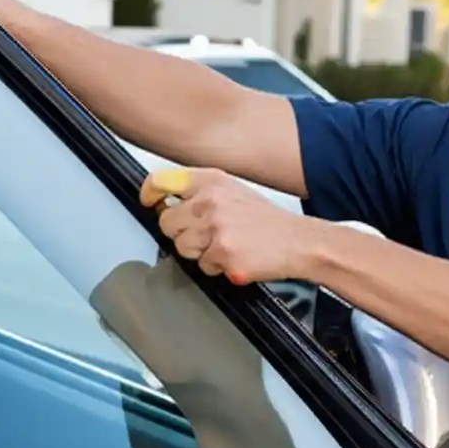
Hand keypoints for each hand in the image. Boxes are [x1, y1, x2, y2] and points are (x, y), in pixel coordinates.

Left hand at [140, 169, 316, 284]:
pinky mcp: (222, 253)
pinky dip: (218, 267)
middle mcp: (210, 201)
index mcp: (212, 182)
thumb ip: (201, 194)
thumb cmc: (267, 221)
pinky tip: (236, 257)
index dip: (150, 193)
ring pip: (182, 247)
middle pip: (166, 222)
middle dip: (182, 234)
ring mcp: (215, 228)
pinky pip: (203, 266)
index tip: (149, 202)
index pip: (162, 180)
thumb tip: (166, 202)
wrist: (299, 242)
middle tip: (206, 235)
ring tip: (225, 246)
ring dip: (200, 253)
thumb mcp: (233, 192)